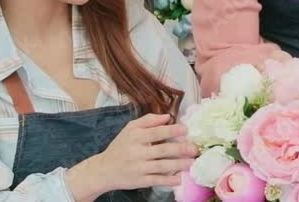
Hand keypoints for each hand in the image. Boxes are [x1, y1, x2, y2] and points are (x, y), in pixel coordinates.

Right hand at [67, 113, 196, 200]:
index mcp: (135, 137)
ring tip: (192, 163)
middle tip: (195, 148)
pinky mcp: (139, 181)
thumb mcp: (130, 129)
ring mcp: (139, 168)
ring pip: (162, 166)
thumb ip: (148, 121)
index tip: (185, 130)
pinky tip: (179, 179)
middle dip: (180, 149)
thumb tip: (167, 116)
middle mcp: (137, 152)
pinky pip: (156, 180)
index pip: (156, 133)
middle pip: (162, 150)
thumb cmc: (120, 146)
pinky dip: (168, 180)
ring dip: (179, 165)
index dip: (171, 131)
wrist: (103, 170)